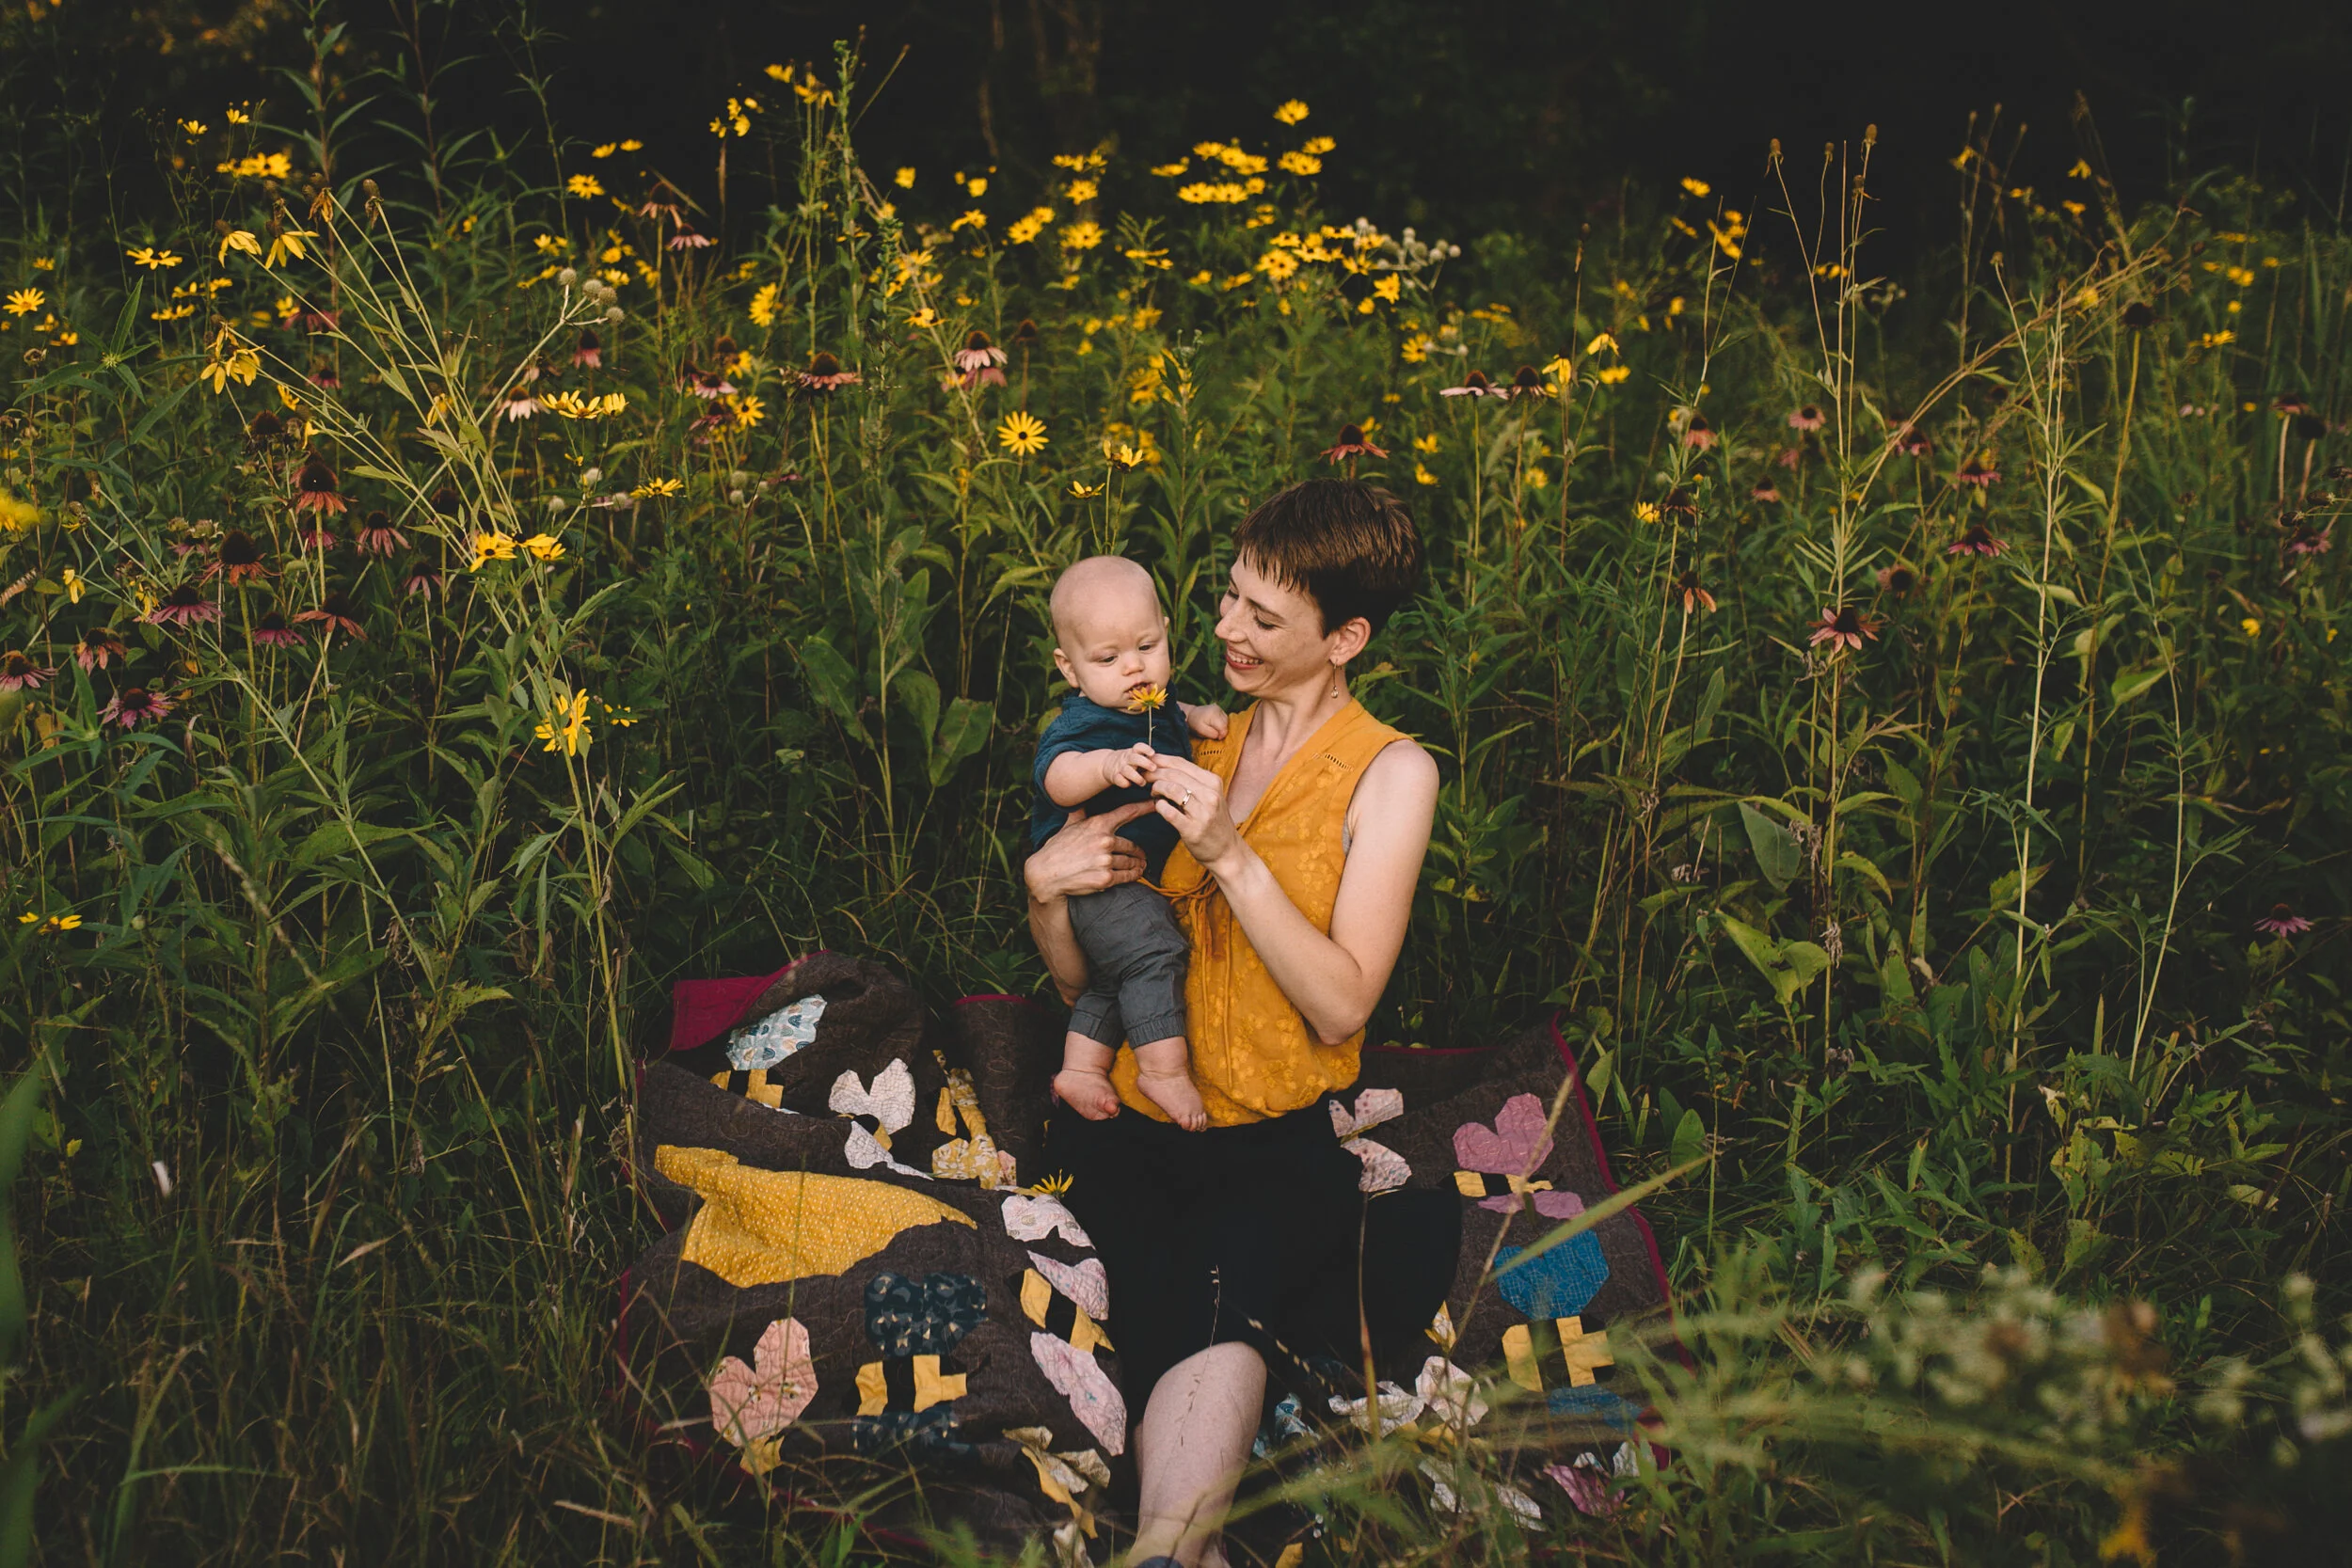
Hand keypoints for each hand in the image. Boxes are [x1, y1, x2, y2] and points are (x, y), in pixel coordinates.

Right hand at [1024, 802, 1154, 904]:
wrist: (1046, 875)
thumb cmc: (1057, 849)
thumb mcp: (1068, 826)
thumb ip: (1079, 814)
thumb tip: (1080, 802)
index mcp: (1097, 824)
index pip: (1127, 813)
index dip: (1145, 807)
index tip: (1157, 803)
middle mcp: (1104, 840)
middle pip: (1133, 846)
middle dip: (1138, 853)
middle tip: (1142, 856)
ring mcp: (1105, 860)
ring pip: (1131, 862)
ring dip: (1138, 865)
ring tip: (1141, 866)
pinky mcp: (1105, 878)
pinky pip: (1127, 876)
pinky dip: (1133, 876)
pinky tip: (1136, 875)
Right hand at [1098, 742, 1155, 789]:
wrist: (1108, 764)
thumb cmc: (1131, 763)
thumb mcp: (1139, 757)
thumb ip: (1150, 760)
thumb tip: (1171, 766)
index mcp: (1134, 752)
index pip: (1139, 747)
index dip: (1145, 749)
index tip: (1152, 753)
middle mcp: (1127, 758)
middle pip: (1135, 758)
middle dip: (1144, 763)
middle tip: (1153, 768)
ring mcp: (1120, 767)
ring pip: (1127, 770)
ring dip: (1136, 776)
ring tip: (1143, 782)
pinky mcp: (1115, 776)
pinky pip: (1119, 779)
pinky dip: (1124, 782)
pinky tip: (1129, 785)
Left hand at [1144, 753, 1239, 867]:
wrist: (1227, 851)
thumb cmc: (1213, 820)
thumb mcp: (1209, 795)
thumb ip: (1190, 781)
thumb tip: (1162, 765)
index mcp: (1212, 782)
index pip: (1181, 763)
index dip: (1160, 761)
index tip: (1147, 764)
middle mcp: (1210, 795)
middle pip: (1174, 774)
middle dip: (1153, 774)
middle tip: (1143, 778)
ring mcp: (1202, 813)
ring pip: (1171, 789)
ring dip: (1156, 789)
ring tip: (1153, 793)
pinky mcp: (1192, 829)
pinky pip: (1169, 812)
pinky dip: (1160, 806)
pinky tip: (1159, 806)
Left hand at [1183, 701, 1228, 739]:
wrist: (1191, 714)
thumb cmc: (1195, 723)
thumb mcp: (1201, 731)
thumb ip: (1212, 734)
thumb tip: (1219, 735)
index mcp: (1213, 715)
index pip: (1223, 728)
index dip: (1221, 735)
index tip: (1216, 738)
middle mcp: (1218, 709)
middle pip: (1225, 725)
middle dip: (1221, 731)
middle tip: (1212, 733)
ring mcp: (1219, 708)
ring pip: (1226, 722)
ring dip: (1221, 727)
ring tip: (1213, 728)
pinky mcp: (1220, 709)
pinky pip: (1225, 719)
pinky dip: (1222, 723)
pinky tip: (1215, 724)